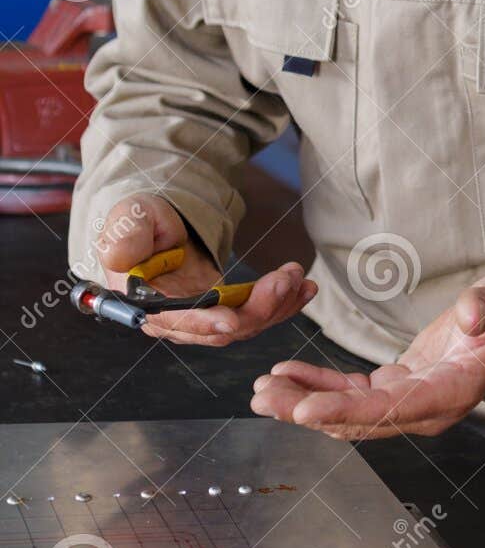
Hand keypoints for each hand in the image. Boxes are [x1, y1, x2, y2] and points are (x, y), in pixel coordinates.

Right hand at [96, 193, 316, 345]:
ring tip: (298, 276)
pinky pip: (258, 314)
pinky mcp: (226, 312)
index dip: (203, 323)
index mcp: (147, 303)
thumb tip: (118, 256)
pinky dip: (284, 302)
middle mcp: (177, 321)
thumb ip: (125, 235)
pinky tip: (304, 287)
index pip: (177, 322)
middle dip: (258, 307)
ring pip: (246, 324)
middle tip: (286, 278)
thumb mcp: (129, 218)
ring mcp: (204, 320)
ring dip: (278, 303)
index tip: (232, 319)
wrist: (157, 225)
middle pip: (222, 329)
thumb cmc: (139, 221)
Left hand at [250, 271, 484, 440]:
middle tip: (262, 397)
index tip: (304, 410)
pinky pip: (351, 393)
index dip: (347, 411)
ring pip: (347, 412)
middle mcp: (425, 409)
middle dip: (307, 409)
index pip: (391, 409)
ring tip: (260, 391)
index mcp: (450, 394)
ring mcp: (409, 402)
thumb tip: (469, 317)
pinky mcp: (397, 387)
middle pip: (359, 419)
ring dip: (302, 402)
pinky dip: (317, 385)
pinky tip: (285, 376)